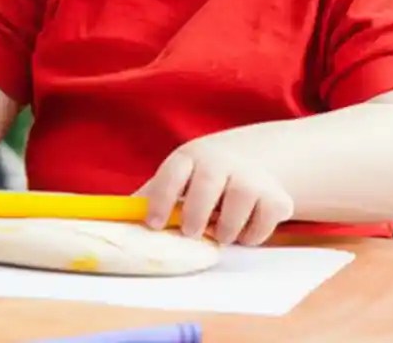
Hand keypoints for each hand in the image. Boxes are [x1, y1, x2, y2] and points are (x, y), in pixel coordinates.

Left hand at [135, 139, 294, 245]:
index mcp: (190, 157)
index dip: (160, 200)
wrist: (256, 160)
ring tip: (217, 231)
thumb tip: (115, 217)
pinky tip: (242, 229)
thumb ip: (151, 196)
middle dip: (195, 215)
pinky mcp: (277, 197)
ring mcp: (252, 178)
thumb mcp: (177, 176)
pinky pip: (262, 225)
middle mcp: (221, 162)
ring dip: (224, 229)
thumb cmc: (203, 175)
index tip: (154, 225)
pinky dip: (250, 236)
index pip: (172, 174)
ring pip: (236, 208)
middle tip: (190, 232)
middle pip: (205, 188)